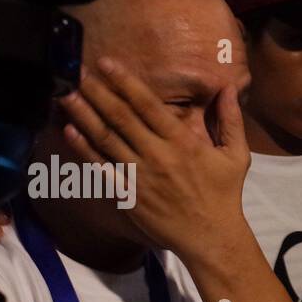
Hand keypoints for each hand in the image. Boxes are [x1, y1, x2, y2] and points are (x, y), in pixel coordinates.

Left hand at [57, 57, 249, 265]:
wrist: (211, 237)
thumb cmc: (224, 195)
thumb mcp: (236, 155)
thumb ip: (231, 119)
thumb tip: (228, 87)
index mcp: (182, 142)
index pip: (147, 105)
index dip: (125, 82)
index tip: (106, 63)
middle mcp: (158, 155)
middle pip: (121, 117)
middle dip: (97, 92)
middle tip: (77, 72)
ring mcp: (140, 176)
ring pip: (106, 139)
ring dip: (84, 115)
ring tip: (66, 95)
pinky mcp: (129, 195)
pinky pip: (102, 169)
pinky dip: (84, 150)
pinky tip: (70, 132)